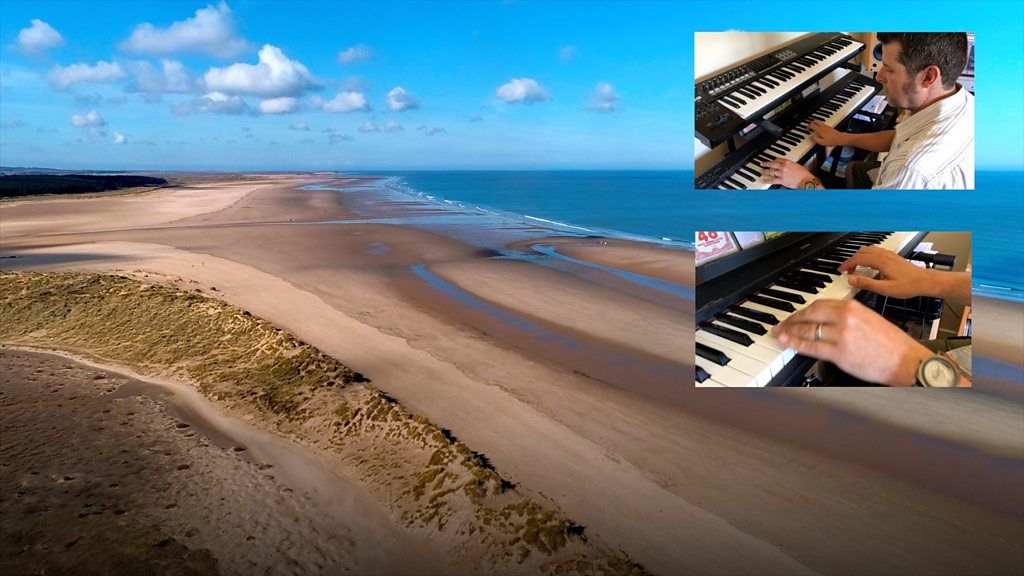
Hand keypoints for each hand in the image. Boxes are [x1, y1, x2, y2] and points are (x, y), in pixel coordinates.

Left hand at [760, 158, 812, 188]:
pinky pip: (772, 180)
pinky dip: (766, 180)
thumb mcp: (797, 165)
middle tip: (761, 163)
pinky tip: (763, 180)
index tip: (772, 161)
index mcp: (788, 162)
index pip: (778, 159)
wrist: (806, 180)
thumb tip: (787, 166)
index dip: (774, 160)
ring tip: (761, 171)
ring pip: (771, 171)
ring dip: (765, 171)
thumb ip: (790, 165)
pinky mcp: (781, 180)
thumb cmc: (804, 174)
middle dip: (766, 163)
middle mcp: (783, 167)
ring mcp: (782, 174)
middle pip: (772, 164)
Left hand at [771, 299, 931, 385]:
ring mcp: (841, 335)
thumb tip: (826, 319)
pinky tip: (786, 341)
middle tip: (782, 324)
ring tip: (779, 333)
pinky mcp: (839, 353)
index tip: (795, 314)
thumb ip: (847, 316)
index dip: (802, 310)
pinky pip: (811, 347)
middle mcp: (845, 317)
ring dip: (789, 331)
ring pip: (807, 330)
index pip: (819, 304)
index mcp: (853, 306)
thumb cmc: (892, 344)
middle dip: (792, 320)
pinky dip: (795, 343)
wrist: (906, 361)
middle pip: (809, 315)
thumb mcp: (869, 319)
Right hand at [808, 120, 846, 146]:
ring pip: (818, 121)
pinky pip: (821, 123)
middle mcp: (823, 127)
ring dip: (814, 123)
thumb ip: (815, 139)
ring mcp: (826, 126)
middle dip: (810, 123)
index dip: (808, 127)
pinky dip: (818, 123)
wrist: (840, 138)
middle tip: (808, 127)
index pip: (812, 125)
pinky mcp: (828, 126)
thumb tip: (810, 137)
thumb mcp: (822, 143)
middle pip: (815, 121)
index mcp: (820, 130)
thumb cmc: (832, 141)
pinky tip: (818, 128)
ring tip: (812, 126)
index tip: (807, 130)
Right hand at [839, 245, 931, 297]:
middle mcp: (884, 255)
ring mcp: (889, 254)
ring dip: (859, 257)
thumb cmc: (908, 286)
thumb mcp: (885, 289)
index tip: (841, 270)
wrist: (925, 281)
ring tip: (856, 267)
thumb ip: (867, 284)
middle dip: (851, 260)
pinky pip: (876, 251)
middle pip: (861, 252)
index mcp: (880, 262)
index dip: (847, 264)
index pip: (858, 258)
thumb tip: (851, 279)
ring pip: (868, 249)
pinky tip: (869, 264)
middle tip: (847, 271)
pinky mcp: (893, 256)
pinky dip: (867, 255)